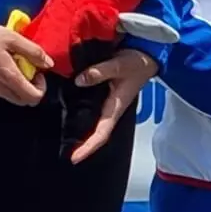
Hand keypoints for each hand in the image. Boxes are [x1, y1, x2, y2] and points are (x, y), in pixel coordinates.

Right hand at [0, 22, 50, 106]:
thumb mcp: (12, 37)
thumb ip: (33, 51)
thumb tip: (48, 63)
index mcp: (10, 77)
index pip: (34, 97)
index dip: (41, 87)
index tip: (36, 72)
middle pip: (23, 101)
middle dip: (28, 88)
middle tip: (24, 69)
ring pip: (8, 97)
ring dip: (13, 86)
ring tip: (7, 66)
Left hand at [70, 47, 158, 163]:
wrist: (148, 53)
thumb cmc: (137, 62)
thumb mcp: (120, 64)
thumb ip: (100, 72)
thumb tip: (79, 81)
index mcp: (116, 106)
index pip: (101, 133)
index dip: (88, 146)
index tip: (74, 158)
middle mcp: (111, 107)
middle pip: (96, 132)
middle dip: (82, 144)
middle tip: (64, 152)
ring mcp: (108, 101)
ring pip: (93, 121)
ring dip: (80, 130)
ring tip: (62, 137)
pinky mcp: (105, 92)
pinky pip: (91, 106)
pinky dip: (79, 110)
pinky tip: (66, 108)